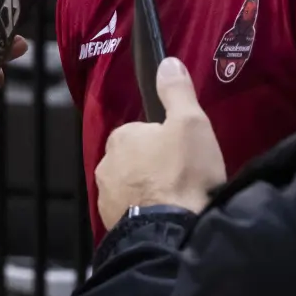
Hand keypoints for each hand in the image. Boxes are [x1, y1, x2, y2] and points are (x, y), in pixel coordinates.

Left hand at [95, 57, 225, 227]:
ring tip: (178, 201)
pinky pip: (131, 213)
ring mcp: (106, 199)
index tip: (183, 153)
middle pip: (134, 160)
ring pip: (131, 188)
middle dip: (154, 168)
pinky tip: (167, 219)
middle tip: (184, 178)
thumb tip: (166, 63)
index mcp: (120, 137)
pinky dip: (145, 214)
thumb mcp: (190, 123)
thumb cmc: (183, 174)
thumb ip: (177, 92)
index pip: (141, 132)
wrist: (173, 233)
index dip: (164, 141)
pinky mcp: (112, 226)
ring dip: (149, 193)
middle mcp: (105, 165)